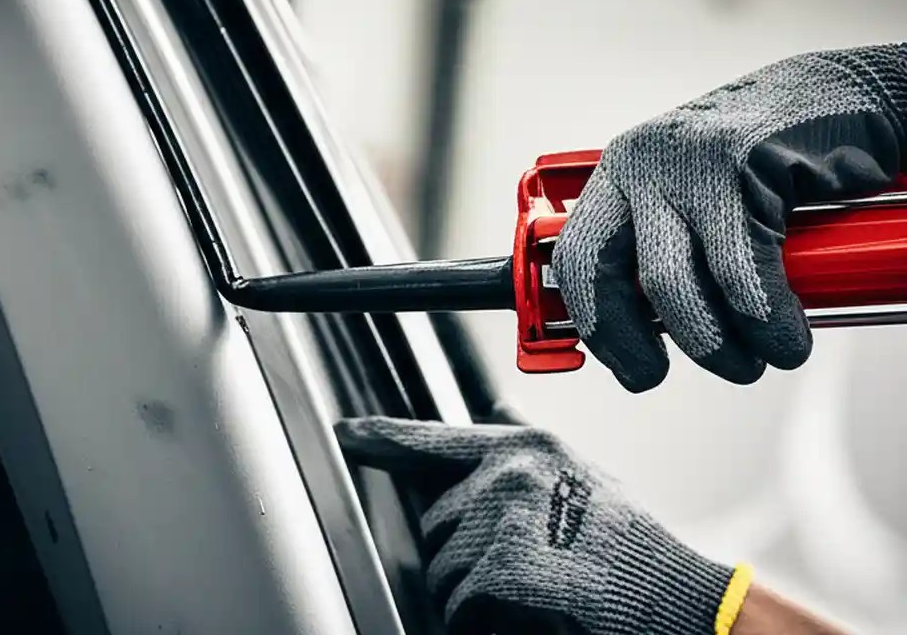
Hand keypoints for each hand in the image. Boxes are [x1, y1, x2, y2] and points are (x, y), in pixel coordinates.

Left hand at [336, 416, 732, 634]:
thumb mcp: (578, 474)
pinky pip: (458, 607)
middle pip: (435, 522)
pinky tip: (528, 613)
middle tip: (523, 569)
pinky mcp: (498, 571)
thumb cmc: (630, 544)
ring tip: (533, 590)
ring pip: (442, 570)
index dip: (385, 438)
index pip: (435, 439)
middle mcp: (506, 474)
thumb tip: (494, 411)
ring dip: (471, 593)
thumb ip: (525, 447)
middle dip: (462, 553)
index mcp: (524, 447)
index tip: (348, 433)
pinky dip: (480, 623)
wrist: (678, 595)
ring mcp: (500, 521)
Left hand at [553, 44, 906, 390]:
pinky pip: (739, 272)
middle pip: (603, 274)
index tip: (625, 365)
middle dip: (631, 343)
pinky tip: (787, 338)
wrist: (846, 99)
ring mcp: (684, 162)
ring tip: (753, 361)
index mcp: (618, 178)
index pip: (575, 260)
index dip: (594, 324)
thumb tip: (640, 328)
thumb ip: (663, 252)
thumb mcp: (698, 206)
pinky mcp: (740, 162)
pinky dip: (766, 324)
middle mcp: (638, 165)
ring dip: (712, 345)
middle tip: (661, 375)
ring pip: (669, 284)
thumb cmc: (771, 164)